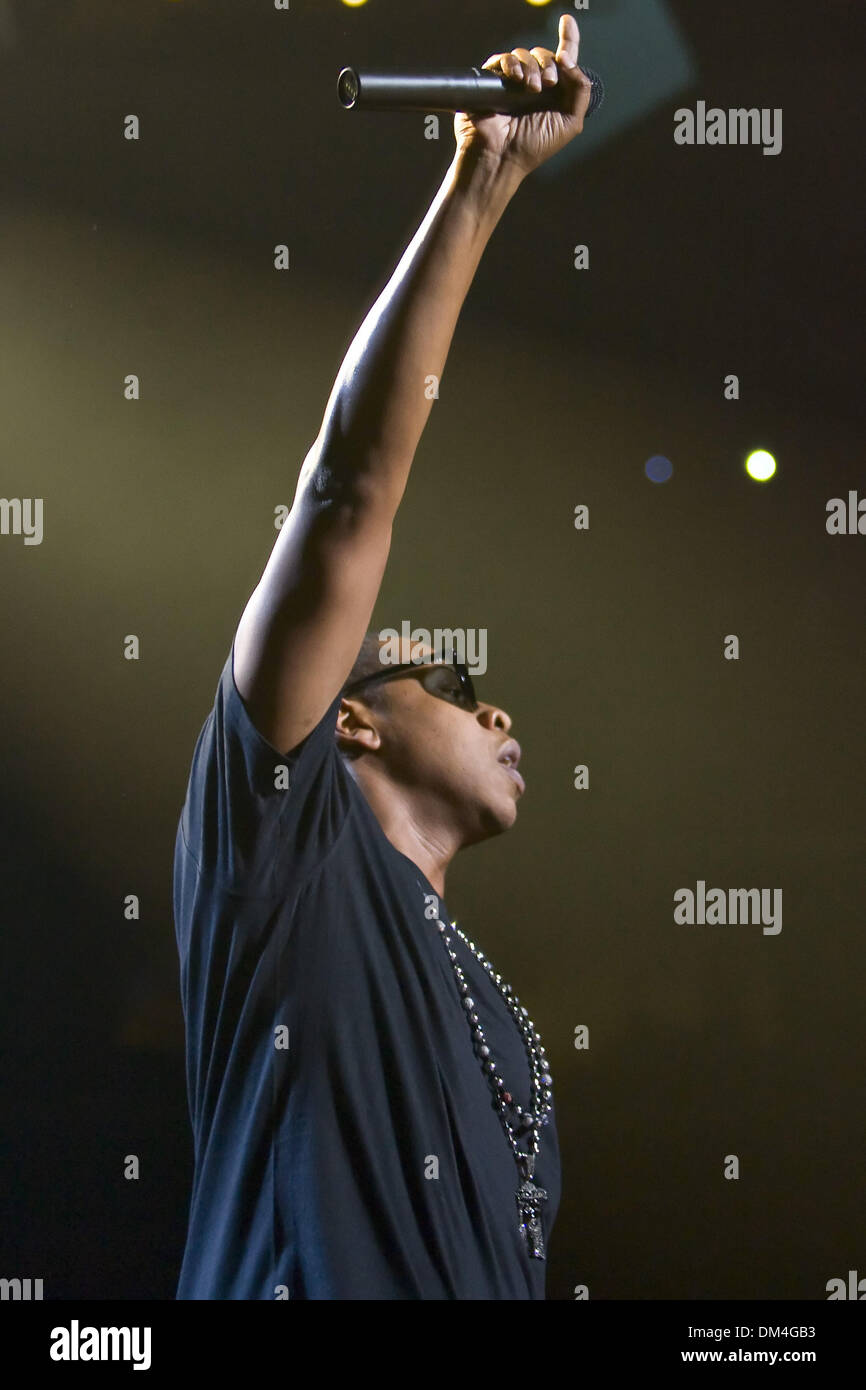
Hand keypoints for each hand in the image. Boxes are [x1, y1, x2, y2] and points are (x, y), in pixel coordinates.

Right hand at [453, 13, 592, 176]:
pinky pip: (503, 58)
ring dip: (532, 67)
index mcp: (553, 93)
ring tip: (531, 89)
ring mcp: (511, 82)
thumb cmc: (534, 147)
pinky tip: (516, 79)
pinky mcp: (492, 81)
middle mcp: (533, 84)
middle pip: (545, 54)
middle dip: (551, 64)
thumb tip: (570, 60)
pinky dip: (511, 63)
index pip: (563, 59)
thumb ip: (580, 91)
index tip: (567, 21)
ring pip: (525, 54)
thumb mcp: (570, 122)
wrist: (502, 158)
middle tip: (548, 84)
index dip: (568, 39)